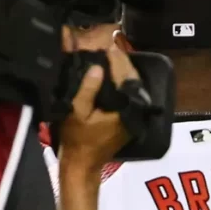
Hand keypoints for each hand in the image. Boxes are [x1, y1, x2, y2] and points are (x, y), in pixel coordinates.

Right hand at [56, 48, 134, 163]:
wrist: (82, 163)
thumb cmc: (77, 139)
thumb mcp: (77, 112)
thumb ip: (87, 89)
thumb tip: (97, 68)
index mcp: (124, 108)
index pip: (125, 78)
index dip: (117, 60)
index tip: (108, 46)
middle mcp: (134, 111)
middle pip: (133, 80)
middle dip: (123, 63)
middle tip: (110, 47)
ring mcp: (133, 116)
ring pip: (133, 88)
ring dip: (123, 72)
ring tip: (110, 56)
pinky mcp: (128, 119)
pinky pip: (128, 96)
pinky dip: (121, 83)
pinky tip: (112, 74)